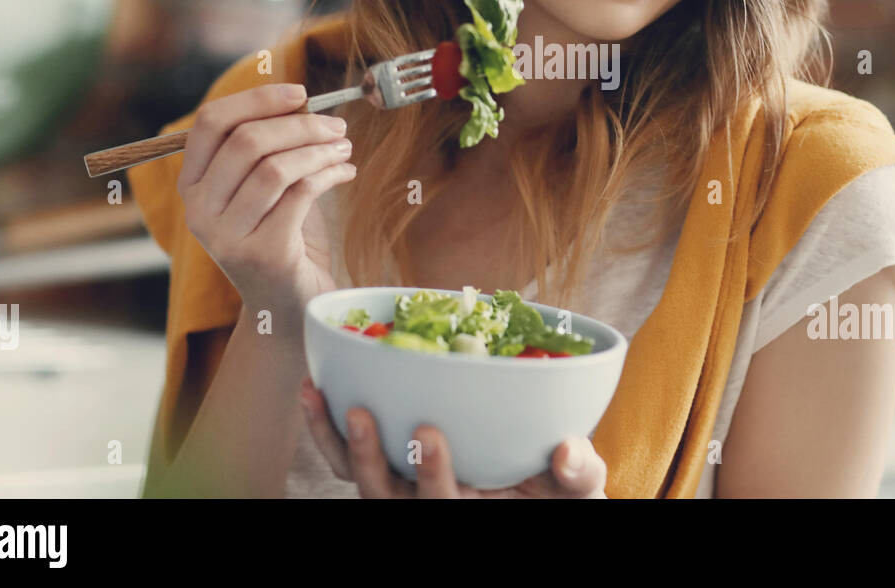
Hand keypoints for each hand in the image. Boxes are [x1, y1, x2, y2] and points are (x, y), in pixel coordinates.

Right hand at [177, 83, 357, 320]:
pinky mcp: (262, 253)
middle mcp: (199, 211)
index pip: (211, 123)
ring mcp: (227, 236)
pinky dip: (330, 174)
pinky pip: (300, 194)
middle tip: (337, 127)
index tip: (300, 93)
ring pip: (275, 167)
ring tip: (345, 149)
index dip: (257, 99)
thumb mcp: (266, 189)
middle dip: (299, 125)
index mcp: (193, 186)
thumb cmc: (283, 237)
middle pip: (246, 141)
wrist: (291, 307)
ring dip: (319, 150)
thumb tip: (301, 100)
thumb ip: (268, 148)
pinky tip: (346, 172)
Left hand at [300, 378, 607, 497]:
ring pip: (356, 474)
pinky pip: (346, 452)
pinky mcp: (388, 460)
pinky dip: (325, 423)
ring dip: (334, 437)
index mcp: (470, 509)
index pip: (442, 504)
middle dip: (369, 457)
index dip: (431, 474)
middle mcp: (427, 502)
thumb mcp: (580, 486)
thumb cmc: (561, 485)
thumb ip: (580, 472)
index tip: (429, 434)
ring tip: (318, 394)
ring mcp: (402, 485)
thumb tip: (570, 450)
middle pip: (385, 495)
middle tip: (363, 415)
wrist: (542, 485)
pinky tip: (314, 385)